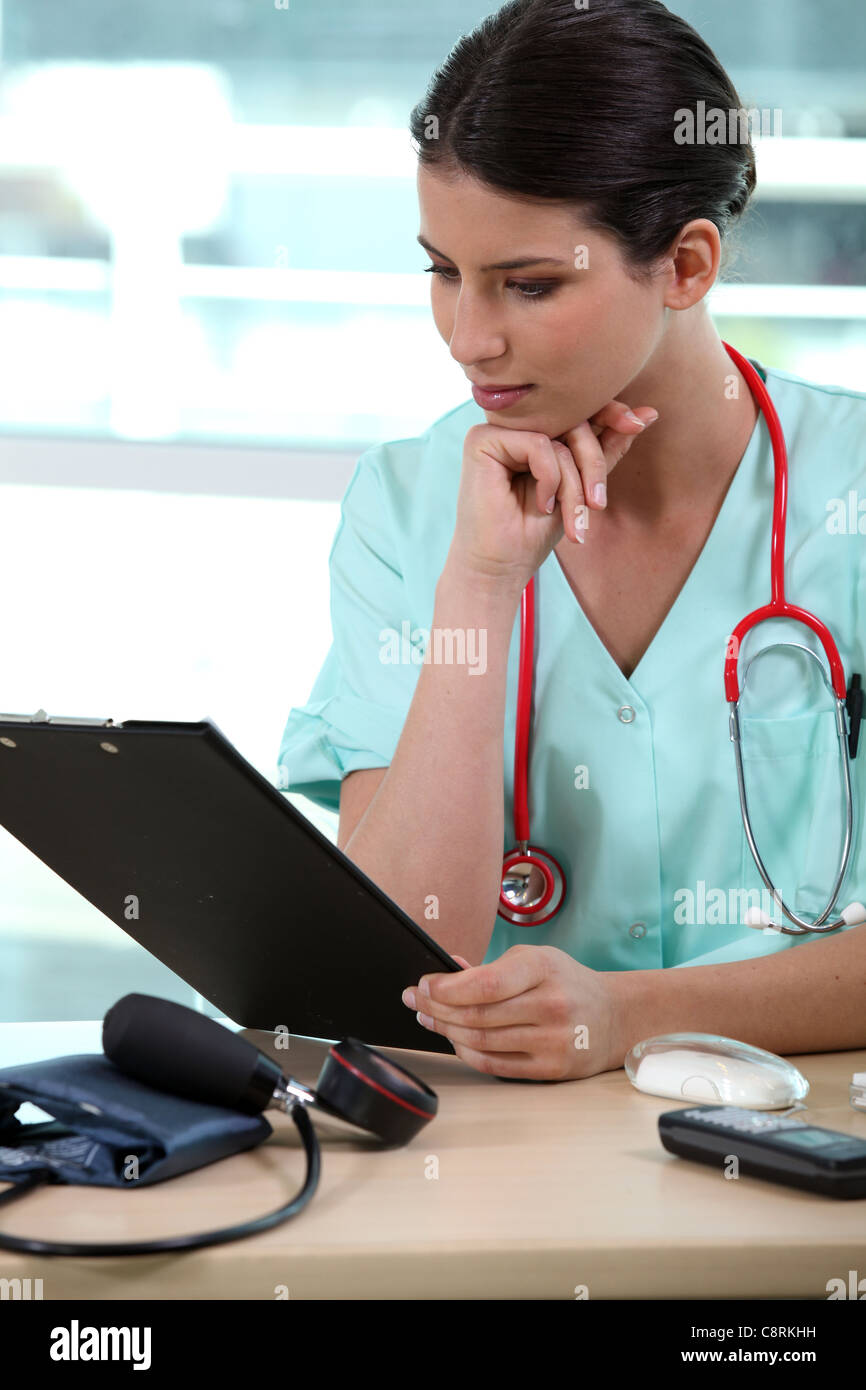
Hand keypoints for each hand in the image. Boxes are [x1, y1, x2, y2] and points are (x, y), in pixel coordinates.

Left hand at [400, 944, 622, 1079]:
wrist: (615, 1016)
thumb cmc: (567, 982)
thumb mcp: (536, 959)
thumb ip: (491, 967)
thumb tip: (445, 972)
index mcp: (544, 968)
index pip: (485, 983)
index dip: (446, 988)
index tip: (422, 984)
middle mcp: (551, 1005)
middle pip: (477, 1014)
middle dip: (436, 1007)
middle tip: (415, 1000)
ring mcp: (553, 1040)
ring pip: (481, 1041)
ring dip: (446, 1030)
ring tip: (428, 1018)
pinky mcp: (551, 1068)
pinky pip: (494, 1064)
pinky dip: (467, 1052)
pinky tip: (456, 1040)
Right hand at [449, 400, 658, 588]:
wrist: (500, 568)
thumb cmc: (532, 533)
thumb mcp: (582, 486)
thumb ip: (606, 450)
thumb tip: (648, 413)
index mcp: (533, 430)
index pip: (578, 408)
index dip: (610, 413)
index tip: (639, 423)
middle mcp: (514, 424)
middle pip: (573, 420)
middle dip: (594, 464)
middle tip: (597, 506)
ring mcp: (496, 430)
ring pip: (558, 436)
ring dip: (574, 483)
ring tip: (571, 518)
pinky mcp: (481, 440)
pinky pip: (538, 444)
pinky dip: (550, 478)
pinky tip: (542, 504)